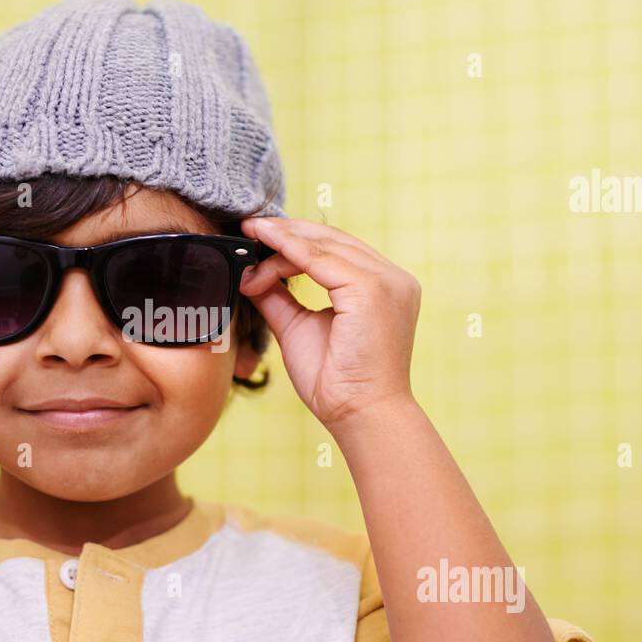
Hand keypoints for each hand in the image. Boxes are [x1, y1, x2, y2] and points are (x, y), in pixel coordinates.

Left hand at [238, 215, 420, 433]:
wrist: (360, 415)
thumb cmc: (336, 382)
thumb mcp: (299, 327)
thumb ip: (280, 297)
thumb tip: (252, 273)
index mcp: (384, 287)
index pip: (336, 250)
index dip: (296, 239)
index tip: (259, 235)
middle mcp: (392, 279)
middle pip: (332, 240)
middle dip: (287, 231)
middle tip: (249, 226)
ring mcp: (387, 281)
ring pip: (324, 246)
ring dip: (282, 240)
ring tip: (250, 234)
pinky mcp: (372, 289)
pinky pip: (321, 260)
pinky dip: (289, 251)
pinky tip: (264, 245)